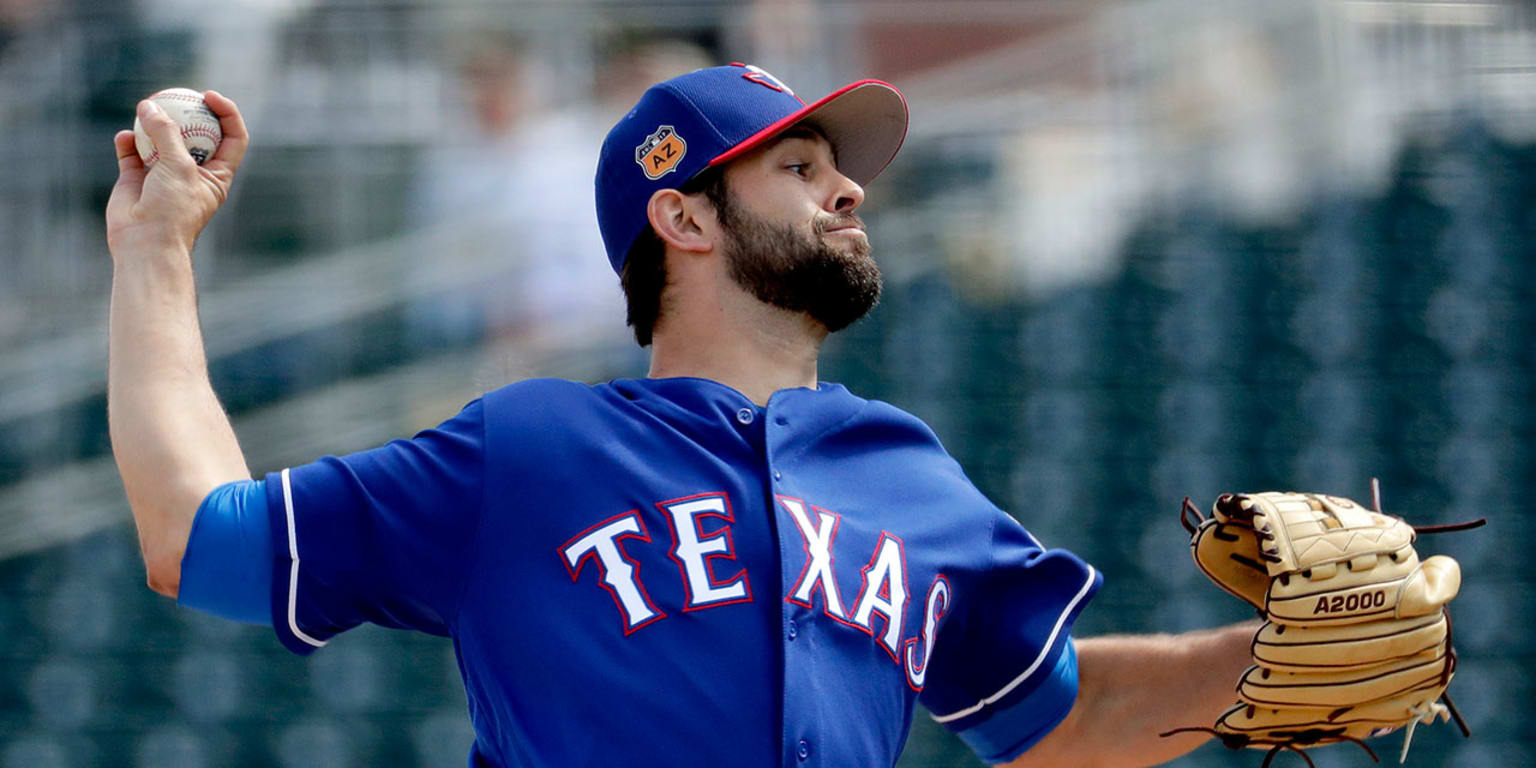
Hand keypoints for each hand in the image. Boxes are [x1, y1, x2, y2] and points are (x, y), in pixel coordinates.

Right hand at [106, 90, 248, 258]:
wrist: (144, 243)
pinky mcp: (135, 178)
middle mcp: (191, 173)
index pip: (232, 138)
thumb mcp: (179, 166)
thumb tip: (149, 106)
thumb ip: (166, 134)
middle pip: (194, 133)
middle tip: (173, 93)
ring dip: (152, 124)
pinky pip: (131, 152)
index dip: (227, 114)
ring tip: (144, 109)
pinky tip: (125, 136)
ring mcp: (162, 175)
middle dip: (185, 112)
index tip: (208, 96)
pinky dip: (127, 141)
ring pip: (159, 140)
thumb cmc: (172, 210)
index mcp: (216, 175)